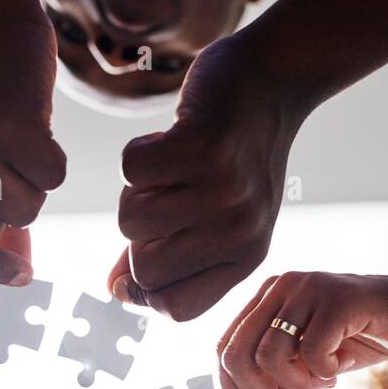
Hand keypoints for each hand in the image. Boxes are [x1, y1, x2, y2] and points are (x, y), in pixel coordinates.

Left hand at [0, 12, 66, 284]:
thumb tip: (20, 276)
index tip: (17, 271)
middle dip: (5, 230)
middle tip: (11, 186)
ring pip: (23, 212)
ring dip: (33, 184)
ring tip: (16, 141)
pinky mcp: (11, 126)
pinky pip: (52, 178)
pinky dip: (54, 158)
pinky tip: (35, 126)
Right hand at [109, 39, 303, 320]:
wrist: (272, 79)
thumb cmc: (232, 155)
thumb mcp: (214, 216)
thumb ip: (165, 256)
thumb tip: (115, 290)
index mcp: (246, 257)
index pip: (175, 310)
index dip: (148, 288)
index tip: (147, 252)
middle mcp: (241, 232)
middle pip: (146, 270)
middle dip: (138, 235)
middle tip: (163, 198)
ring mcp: (225, 191)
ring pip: (132, 220)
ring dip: (135, 190)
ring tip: (168, 168)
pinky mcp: (205, 146)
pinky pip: (131, 170)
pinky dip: (136, 151)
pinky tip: (166, 138)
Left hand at [218, 267, 387, 388]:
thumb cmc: (360, 337)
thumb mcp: (305, 355)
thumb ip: (271, 370)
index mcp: (266, 297)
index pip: (224, 349)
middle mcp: (281, 286)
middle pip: (237, 355)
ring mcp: (308, 288)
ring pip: (269, 357)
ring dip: (295, 384)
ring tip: (321, 382)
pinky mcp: (338, 299)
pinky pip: (310, 353)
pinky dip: (323, 373)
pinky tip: (340, 368)